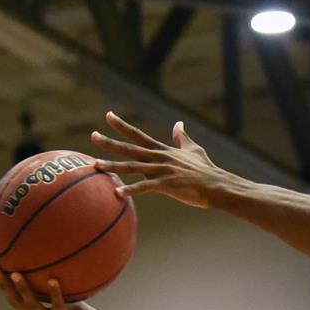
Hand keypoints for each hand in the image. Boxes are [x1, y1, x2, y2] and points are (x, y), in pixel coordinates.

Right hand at [0, 270, 114, 309]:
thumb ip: (59, 293)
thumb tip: (56, 271)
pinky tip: (52, 280)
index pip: (16, 303)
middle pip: (18, 304)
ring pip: (33, 306)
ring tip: (16, 274)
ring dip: (24, 290)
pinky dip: (54, 293)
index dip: (5, 289)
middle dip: (6, 288)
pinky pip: (58, 306)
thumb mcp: (68, 305)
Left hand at [89, 114, 224, 208]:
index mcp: (163, 150)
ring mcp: (161, 170)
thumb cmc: (205, 169)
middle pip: (129, 148)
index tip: (108, 116)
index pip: (138, 135)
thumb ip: (182, 137)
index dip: (122, 126)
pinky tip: (117, 193)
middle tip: (93, 136)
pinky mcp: (166, 184)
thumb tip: (178, 123)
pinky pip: (144, 187)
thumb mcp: (193, 149)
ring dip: (113, 165)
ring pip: (132, 167)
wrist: (216, 185)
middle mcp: (159, 158)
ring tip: (96, 164)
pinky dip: (131, 190)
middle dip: (110, 142)